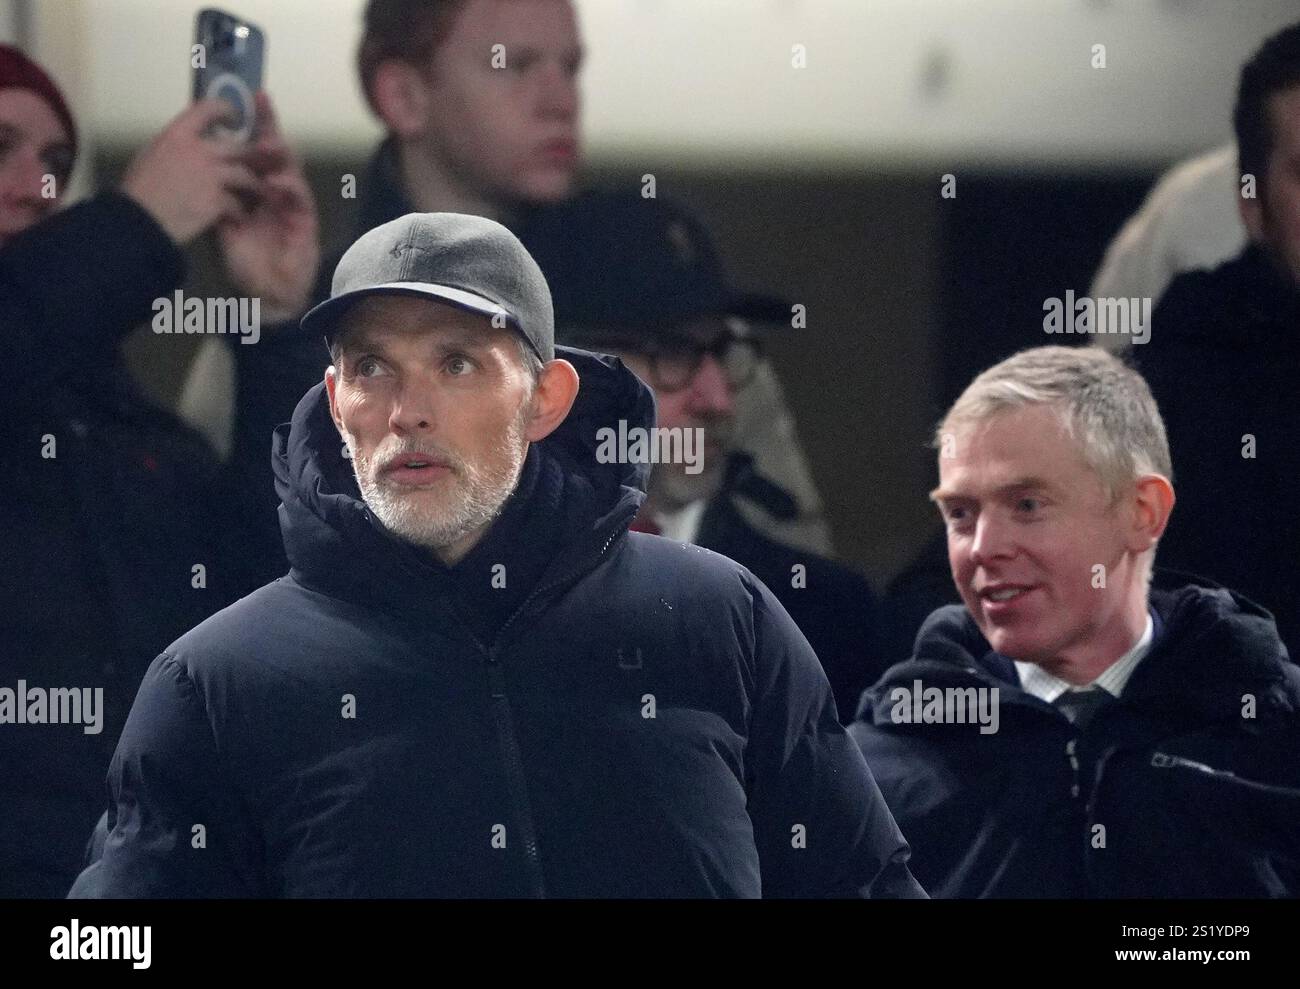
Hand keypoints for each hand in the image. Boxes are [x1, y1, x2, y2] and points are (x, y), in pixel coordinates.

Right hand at [121, 99, 258, 245]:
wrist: (138, 220)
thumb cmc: (137, 190)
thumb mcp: (149, 155)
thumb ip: (173, 146)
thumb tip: (185, 144)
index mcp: (177, 135)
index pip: (207, 109)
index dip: (224, 109)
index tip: (232, 116)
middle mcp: (198, 151)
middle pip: (238, 146)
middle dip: (250, 156)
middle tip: (256, 163)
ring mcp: (211, 176)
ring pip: (245, 175)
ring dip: (250, 186)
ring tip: (252, 193)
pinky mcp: (217, 201)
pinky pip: (238, 203)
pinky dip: (239, 211)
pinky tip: (237, 216)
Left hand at [217, 92, 320, 322]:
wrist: (263, 300)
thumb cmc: (246, 265)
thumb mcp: (223, 227)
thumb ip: (218, 201)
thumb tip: (200, 174)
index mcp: (256, 191)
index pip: (254, 153)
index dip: (254, 126)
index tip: (249, 99)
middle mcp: (276, 194)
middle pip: (276, 155)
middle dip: (271, 129)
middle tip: (264, 106)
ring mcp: (292, 208)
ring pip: (291, 172)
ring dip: (281, 156)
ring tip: (269, 143)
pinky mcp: (305, 225)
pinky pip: (300, 202)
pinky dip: (289, 190)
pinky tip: (277, 182)